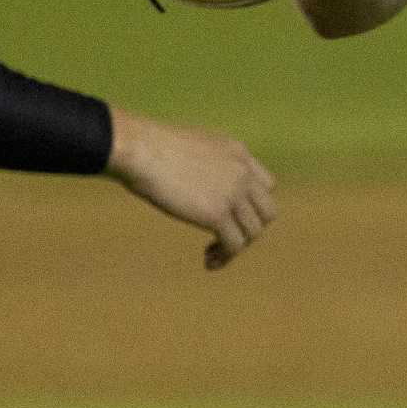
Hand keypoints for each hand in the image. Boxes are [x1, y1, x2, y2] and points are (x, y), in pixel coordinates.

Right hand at [106, 109, 276, 269]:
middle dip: (248, 228)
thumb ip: (205, 162)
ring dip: (235, 247)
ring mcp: (232, 193)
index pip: (266, 185)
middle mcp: (242, 172)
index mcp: (237, 152)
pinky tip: (208, 261)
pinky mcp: (217, 214)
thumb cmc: (150, 146)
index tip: (229, 215)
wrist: (140, 149)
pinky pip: (235, 245)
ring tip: (212, 254)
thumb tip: (195, 178)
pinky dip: (224, 257)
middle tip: (224, 237)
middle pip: (267, 212)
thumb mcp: (190, 146)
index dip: (251, 205)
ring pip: (253, 232)